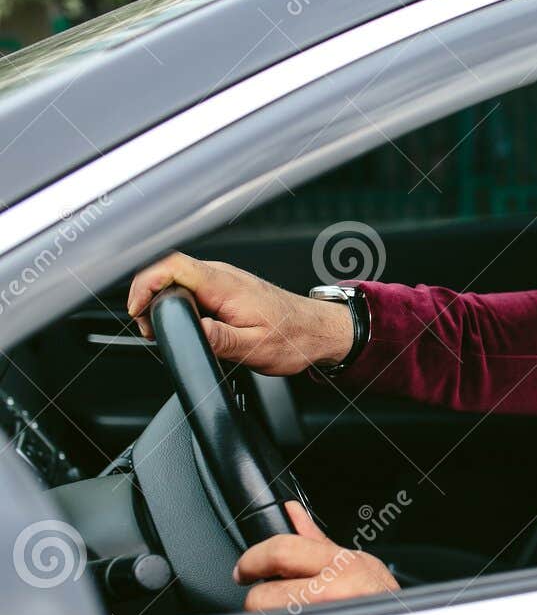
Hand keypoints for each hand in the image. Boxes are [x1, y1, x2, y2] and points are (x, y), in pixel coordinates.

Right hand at [126, 252, 353, 374]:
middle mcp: (222, 276)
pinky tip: (184, 324)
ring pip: (177, 279)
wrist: (318, 330)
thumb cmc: (293, 338)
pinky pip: (190, 287)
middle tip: (152, 329)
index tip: (139, 310)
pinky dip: (178, 303)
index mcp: (226, 285)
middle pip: (167, 271)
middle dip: (149, 298)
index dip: (145, 284)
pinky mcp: (224, 288)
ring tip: (163, 329)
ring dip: (162, 302)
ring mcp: (223, 280)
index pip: (172, 265)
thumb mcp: (254, 348)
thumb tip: (191, 331)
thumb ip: (219, 339)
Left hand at [234, 501, 398, 611]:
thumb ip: (316, 540)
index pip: (280, 551)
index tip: (246, 569)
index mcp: (341, 565)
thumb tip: (292, 512)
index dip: (252, 560)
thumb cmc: (386, 602)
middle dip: (261, 597)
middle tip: (272, 597)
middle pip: (262, 596)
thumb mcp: (357, 561)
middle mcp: (332, 594)